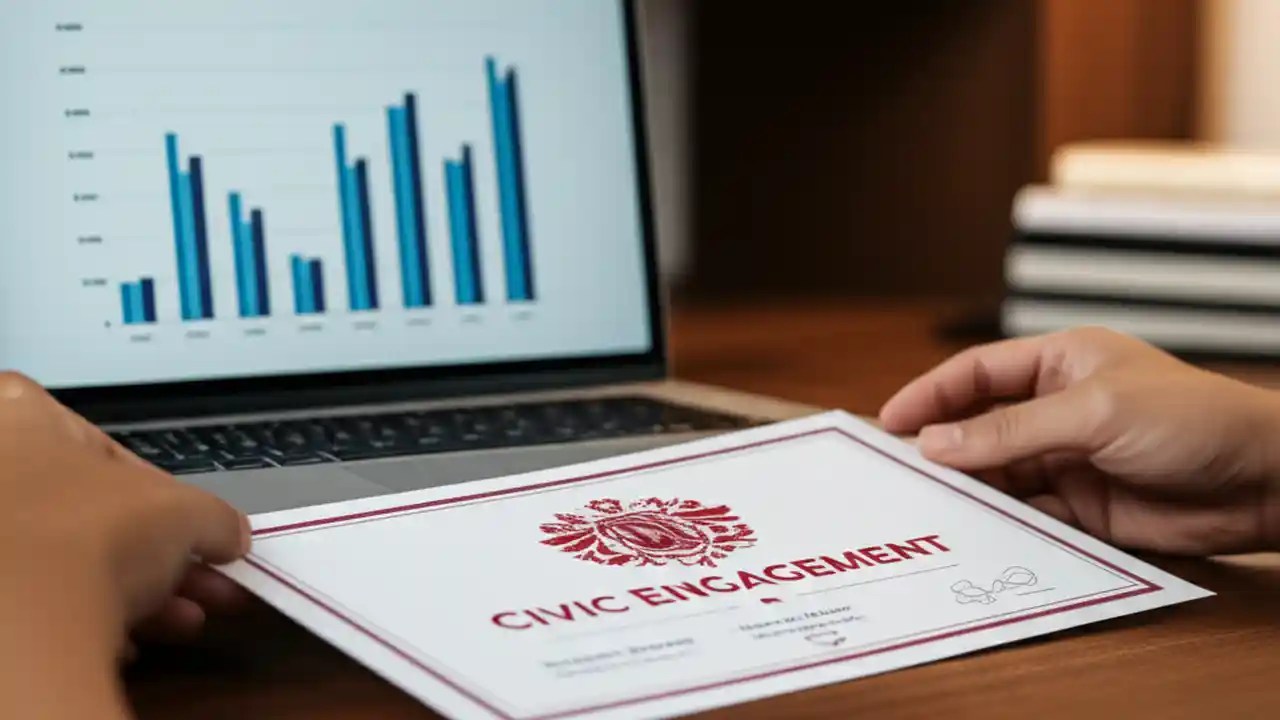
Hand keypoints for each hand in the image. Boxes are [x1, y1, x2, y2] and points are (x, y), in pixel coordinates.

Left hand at [0, 372, 250, 717]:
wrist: (29, 619)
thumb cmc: (98, 531)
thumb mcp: (189, 512)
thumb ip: (217, 519)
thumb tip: (231, 536)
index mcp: (21, 419)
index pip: (113, 452)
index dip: (169, 496)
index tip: (198, 529)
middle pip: (97, 513)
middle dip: (163, 554)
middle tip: (207, 581)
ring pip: (75, 561)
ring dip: (140, 591)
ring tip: (188, 618)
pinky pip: (47, 600)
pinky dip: (92, 619)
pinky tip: (134, 642)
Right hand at [879, 327, 1279, 556]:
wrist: (1264, 482)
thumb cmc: (1195, 421)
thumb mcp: (1092, 412)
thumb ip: (1010, 430)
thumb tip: (938, 442)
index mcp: (1062, 362)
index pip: (979, 373)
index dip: (931, 394)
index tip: (890, 421)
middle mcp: (1060, 408)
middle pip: (981, 424)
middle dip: (941, 443)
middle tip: (895, 467)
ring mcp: (1070, 458)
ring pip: (999, 472)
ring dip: (967, 486)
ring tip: (926, 502)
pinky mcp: (1084, 507)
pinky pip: (1027, 513)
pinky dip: (1000, 521)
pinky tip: (974, 528)